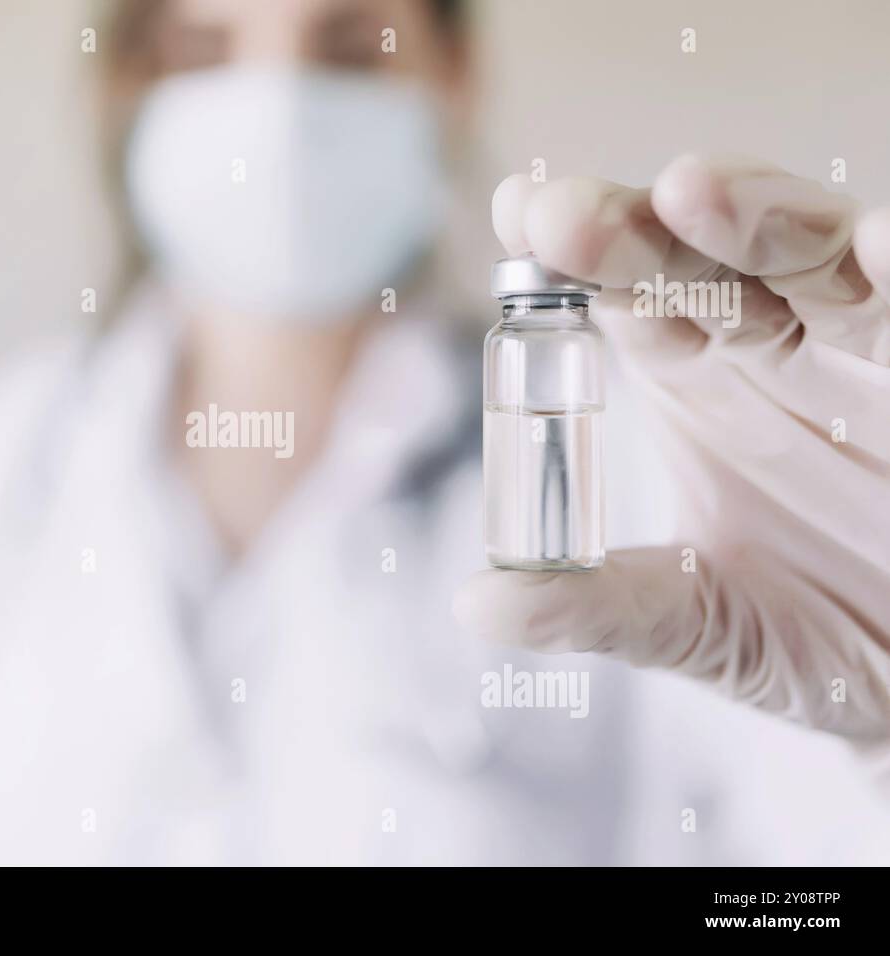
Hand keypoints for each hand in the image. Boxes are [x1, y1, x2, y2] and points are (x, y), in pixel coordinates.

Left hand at [454, 155, 889, 756]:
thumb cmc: (824, 635)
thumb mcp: (704, 627)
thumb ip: (601, 609)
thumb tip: (479, 605)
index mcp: (697, 380)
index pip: (626, 295)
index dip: (572, 256)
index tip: (514, 217)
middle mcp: (778, 348)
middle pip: (701, 260)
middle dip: (633, 231)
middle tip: (562, 218)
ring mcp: (870, 354)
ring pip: (814, 257)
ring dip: (754, 218)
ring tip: (687, 192)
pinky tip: (875, 243)